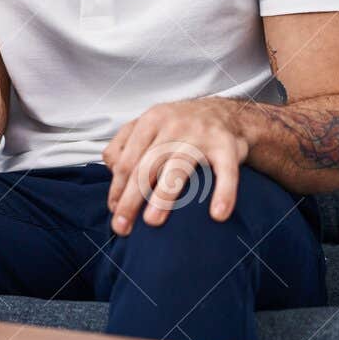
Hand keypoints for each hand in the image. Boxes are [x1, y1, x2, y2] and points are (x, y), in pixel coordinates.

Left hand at [103, 98, 249, 235]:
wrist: (225, 112)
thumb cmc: (177, 126)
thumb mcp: (147, 124)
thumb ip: (124, 145)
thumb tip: (111, 171)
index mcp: (149, 122)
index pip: (127, 160)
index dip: (117, 188)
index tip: (113, 211)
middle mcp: (173, 127)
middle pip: (146, 168)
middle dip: (130, 199)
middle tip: (122, 227)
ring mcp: (200, 136)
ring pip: (178, 169)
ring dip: (163, 197)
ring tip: (152, 222)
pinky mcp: (227, 146)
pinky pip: (226, 172)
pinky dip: (224, 193)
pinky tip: (217, 215)